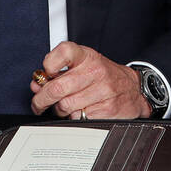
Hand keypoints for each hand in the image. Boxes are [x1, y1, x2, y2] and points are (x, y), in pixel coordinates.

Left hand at [30, 42, 150, 119]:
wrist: (133, 89)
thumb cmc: (103, 76)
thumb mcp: (82, 66)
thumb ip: (57, 73)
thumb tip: (37, 86)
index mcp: (87, 56)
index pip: (64, 52)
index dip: (49, 64)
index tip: (45, 74)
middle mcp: (95, 71)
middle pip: (57, 88)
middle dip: (41, 100)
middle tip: (39, 104)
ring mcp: (103, 90)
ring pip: (65, 106)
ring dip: (59, 110)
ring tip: (64, 106)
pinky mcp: (107, 109)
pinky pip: (78, 118)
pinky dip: (74, 118)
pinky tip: (80, 111)